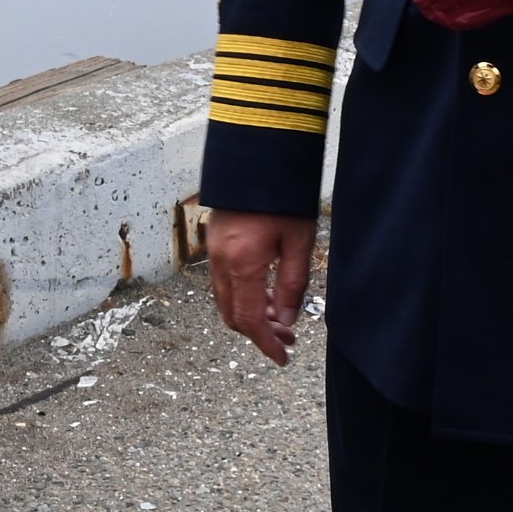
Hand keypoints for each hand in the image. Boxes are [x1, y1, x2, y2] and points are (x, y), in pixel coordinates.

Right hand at [207, 210, 314, 365]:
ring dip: (251, 315)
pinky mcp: (214, 241)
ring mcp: (213, 250)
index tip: (282, 358)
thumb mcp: (299, 241)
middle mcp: (221, 261)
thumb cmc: (284, 195)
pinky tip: (265, 294)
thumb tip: (287, 321)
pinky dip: (242, 296)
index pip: (249, 320)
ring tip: (281, 317)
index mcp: (242, 264)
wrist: (258, 153)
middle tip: (288, 339)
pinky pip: (223, 282)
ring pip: (226, 299)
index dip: (266, 344)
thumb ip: (293, 285)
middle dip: (259, 333)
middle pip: (233, 315)